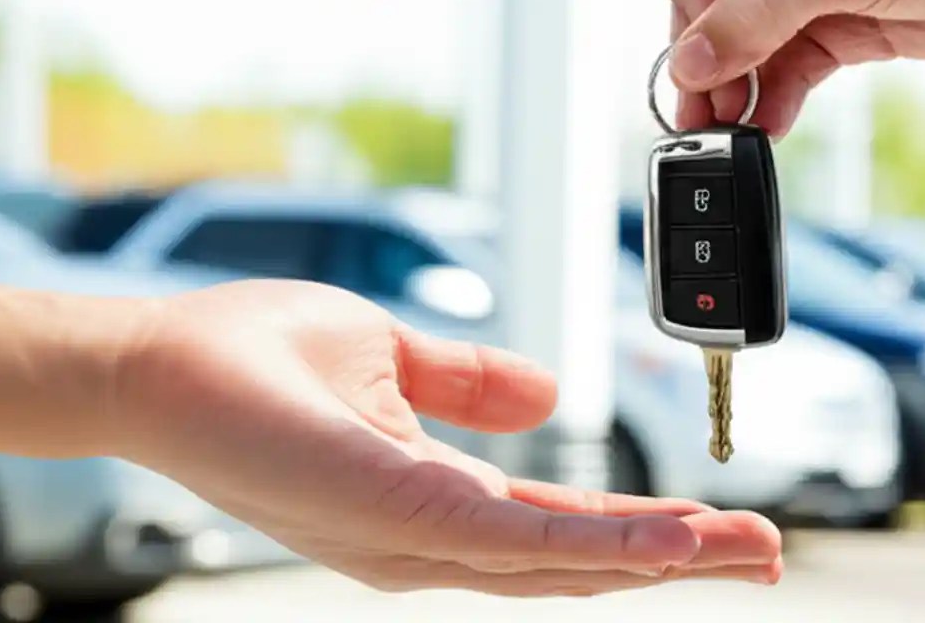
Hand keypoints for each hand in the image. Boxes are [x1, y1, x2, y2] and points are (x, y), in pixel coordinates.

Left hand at [108, 280, 781, 595]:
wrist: (155, 365)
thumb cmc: (252, 361)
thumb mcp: (392, 361)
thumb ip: (471, 383)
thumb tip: (552, 393)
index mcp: (435, 497)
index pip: (561, 524)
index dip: (644, 530)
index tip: (720, 525)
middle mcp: (430, 537)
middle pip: (578, 561)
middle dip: (677, 562)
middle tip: (769, 558)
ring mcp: (412, 536)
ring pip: (561, 563)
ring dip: (659, 559)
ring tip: (743, 553)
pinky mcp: (393, 515)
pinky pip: (513, 539)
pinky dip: (597, 544)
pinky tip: (663, 540)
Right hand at [650, 0, 924, 135]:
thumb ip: (758, 10)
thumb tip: (691, 62)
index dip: (689, 4)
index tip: (702, 57)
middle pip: (709, 4)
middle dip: (706, 60)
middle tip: (701, 112)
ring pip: (744, 46)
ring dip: (733, 91)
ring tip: (726, 131)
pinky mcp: (843, 28)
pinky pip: (785, 70)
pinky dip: (772, 101)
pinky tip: (764, 126)